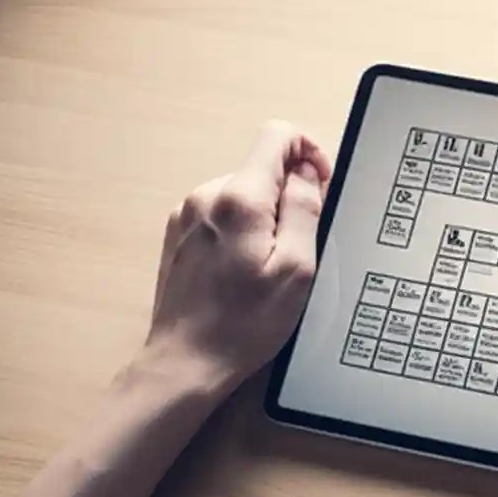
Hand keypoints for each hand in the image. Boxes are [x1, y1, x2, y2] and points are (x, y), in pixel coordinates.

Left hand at [147, 120, 332, 384]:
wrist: (186, 360)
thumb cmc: (246, 323)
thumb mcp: (298, 269)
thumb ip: (305, 209)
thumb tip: (306, 171)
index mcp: (240, 198)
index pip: (278, 136)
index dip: (308, 152)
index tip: (319, 186)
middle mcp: (207, 195)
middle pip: (261, 167)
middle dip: (288, 195)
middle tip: (298, 246)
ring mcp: (187, 213)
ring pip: (242, 191)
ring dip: (264, 216)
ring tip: (267, 265)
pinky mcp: (177, 232)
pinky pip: (222, 212)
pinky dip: (241, 229)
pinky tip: (243, 269)